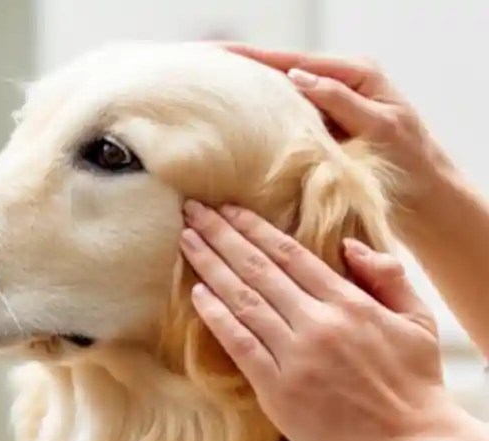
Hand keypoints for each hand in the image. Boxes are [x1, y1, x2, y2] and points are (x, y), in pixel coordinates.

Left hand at [179, 200, 463, 440]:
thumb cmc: (416, 386)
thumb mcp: (416, 321)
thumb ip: (386, 278)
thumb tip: (349, 246)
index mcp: (349, 303)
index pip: (291, 254)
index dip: (254, 229)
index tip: (227, 209)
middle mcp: (317, 322)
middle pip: (258, 269)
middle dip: (222, 236)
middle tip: (192, 211)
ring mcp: (295, 355)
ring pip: (243, 300)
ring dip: (210, 267)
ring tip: (186, 241)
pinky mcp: (277, 390)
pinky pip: (239, 344)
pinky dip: (216, 316)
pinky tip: (196, 294)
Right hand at [225, 45, 457, 209]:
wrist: (427, 199)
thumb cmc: (412, 163)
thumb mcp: (380, 126)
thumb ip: (340, 99)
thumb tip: (296, 76)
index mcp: (356, 74)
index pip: (295, 61)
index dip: (255, 57)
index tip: (219, 54)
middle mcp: (338, 86)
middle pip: (281, 72)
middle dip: (243, 70)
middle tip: (201, 68)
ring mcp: (327, 110)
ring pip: (279, 97)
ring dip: (247, 95)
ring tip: (208, 91)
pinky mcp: (320, 133)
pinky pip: (284, 121)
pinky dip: (260, 120)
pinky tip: (234, 122)